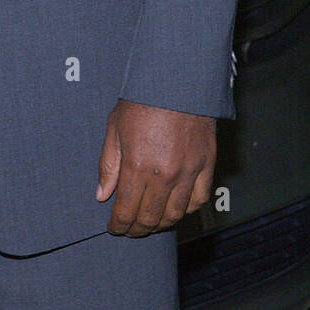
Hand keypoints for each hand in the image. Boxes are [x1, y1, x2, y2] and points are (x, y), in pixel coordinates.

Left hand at [96, 98, 215, 235]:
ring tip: (151, 222)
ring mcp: (188, 171)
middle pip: (151, 218)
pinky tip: (176, 208)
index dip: (119, 225)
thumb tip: (102, 195)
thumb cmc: (142, 100)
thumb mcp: (115, 128)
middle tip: (130, 229)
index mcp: (137, 166)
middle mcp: (164, 174)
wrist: (176, 80)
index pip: (127, 210)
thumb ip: (109, 165)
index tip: (114, 228)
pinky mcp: (206, 165)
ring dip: (161, 224)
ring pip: (176, 214)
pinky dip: (187, 209)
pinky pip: (199, 200)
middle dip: (137, 229)